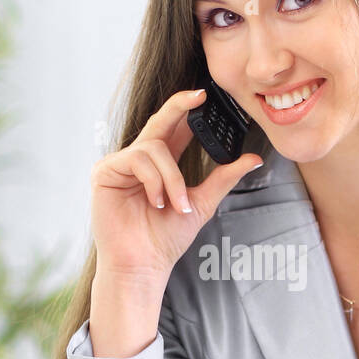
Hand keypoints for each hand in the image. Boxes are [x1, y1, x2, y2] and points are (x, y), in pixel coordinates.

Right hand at [90, 89, 263, 283]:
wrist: (144, 264)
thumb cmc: (166, 238)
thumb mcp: (202, 203)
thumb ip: (224, 178)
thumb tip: (253, 159)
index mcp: (161, 164)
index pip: (176, 128)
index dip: (188, 109)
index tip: (205, 95)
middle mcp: (140, 159)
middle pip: (159, 120)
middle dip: (179, 106)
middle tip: (198, 97)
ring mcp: (121, 164)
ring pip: (154, 148)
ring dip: (172, 177)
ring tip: (176, 203)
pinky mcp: (105, 171)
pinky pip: (137, 159)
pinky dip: (154, 181)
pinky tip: (156, 202)